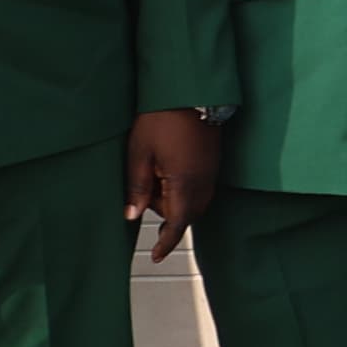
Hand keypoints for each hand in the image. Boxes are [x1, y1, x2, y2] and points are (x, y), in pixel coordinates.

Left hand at [126, 109, 221, 257]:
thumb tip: (132, 216)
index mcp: (185, 184)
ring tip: (156, 172)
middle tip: (145, 191)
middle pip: (186, 214)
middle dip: (166, 213)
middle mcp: (203, 183)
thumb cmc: (162, 118)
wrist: (190, 91)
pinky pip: (200, 187)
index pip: (177, 225)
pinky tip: (169, 167)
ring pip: (194, 201)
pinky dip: (184, 187)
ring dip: (175, 198)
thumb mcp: (139, 153)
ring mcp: (212, 172)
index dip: (166, 242)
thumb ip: (137, 188)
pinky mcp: (214, 162)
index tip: (156, 255)